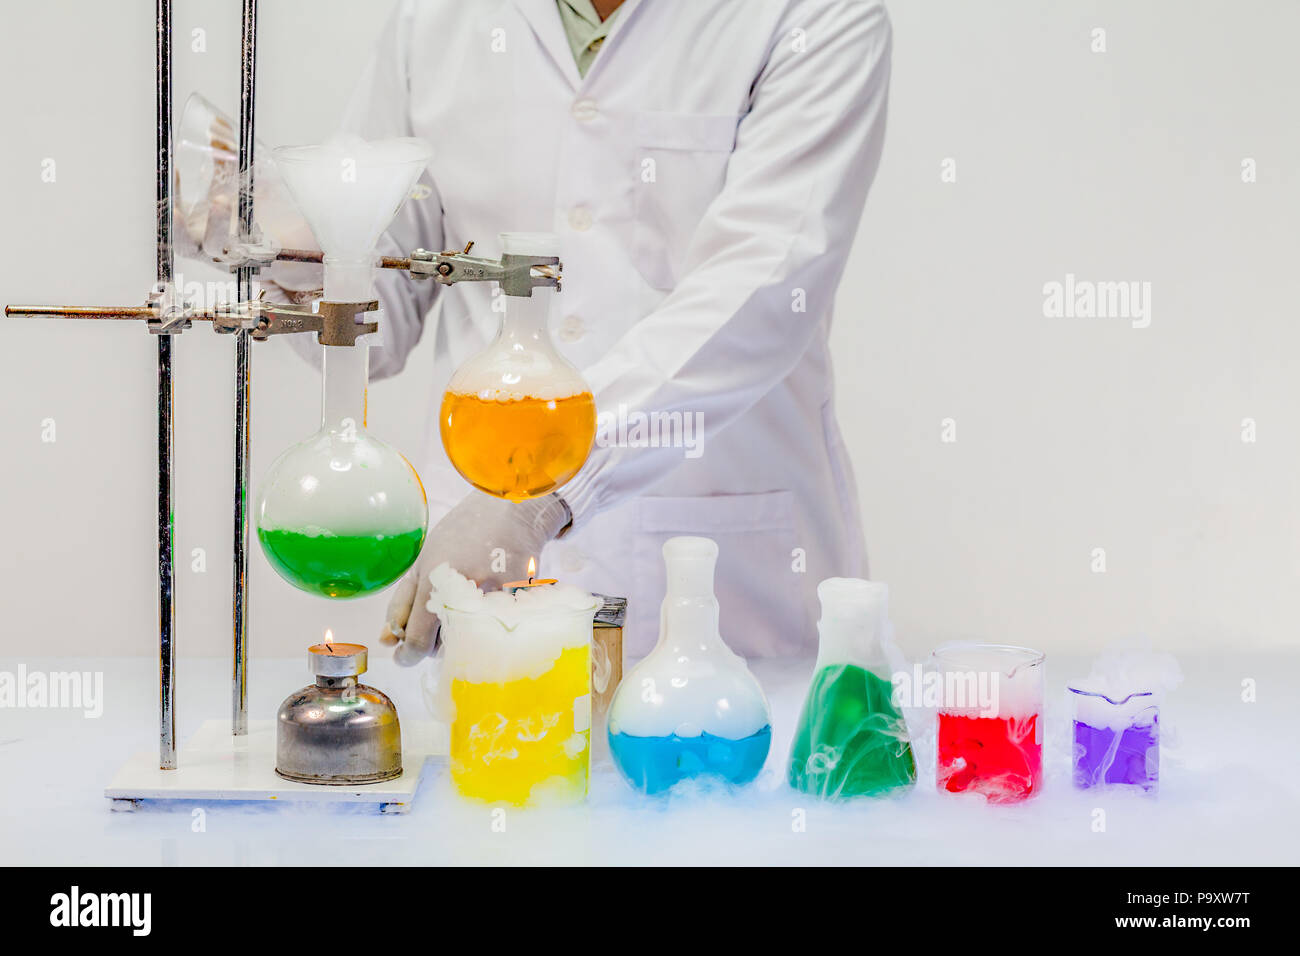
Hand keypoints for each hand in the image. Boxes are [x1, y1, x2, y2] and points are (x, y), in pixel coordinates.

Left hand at [381, 490, 571, 664]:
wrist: (512, 512)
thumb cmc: (462, 535)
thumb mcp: (424, 561)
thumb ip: (402, 603)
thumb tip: (386, 641)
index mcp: (434, 579)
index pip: (417, 638)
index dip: (407, 655)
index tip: (405, 656)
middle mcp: (464, 590)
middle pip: (443, 647)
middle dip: (435, 644)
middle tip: (440, 623)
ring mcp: (494, 598)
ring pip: (470, 644)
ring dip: (461, 637)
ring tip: (465, 610)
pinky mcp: (520, 601)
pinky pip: (496, 632)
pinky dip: (490, 626)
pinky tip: (489, 603)